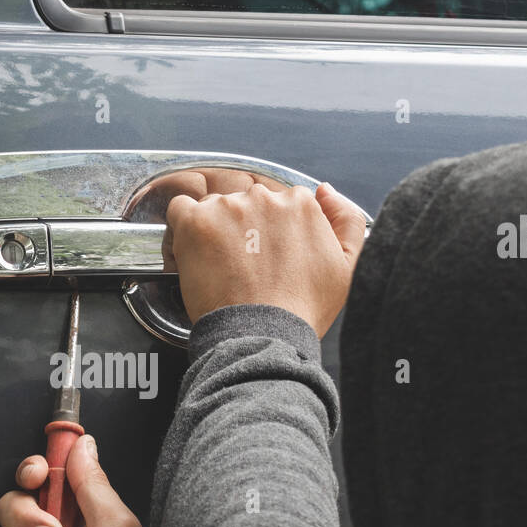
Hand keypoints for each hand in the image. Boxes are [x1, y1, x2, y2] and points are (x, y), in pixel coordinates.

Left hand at [163, 174, 366, 338]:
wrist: (262, 335)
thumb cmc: (300, 309)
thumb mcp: (346, 267)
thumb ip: (345, 220)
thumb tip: (324, 191)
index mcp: (300, 204)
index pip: (278, 204)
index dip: (269, 232)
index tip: (264, 256)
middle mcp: (264, 198)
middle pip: (246, 203)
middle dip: (243, 229)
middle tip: (242, 266)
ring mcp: (227, 208)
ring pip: (214, 207)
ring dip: (214, 230)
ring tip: (219, 267)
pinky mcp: (195, 221)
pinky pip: (180, 208)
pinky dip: (183, 226)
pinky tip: (193, 251)